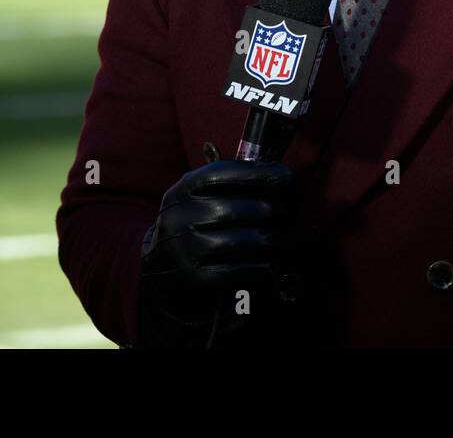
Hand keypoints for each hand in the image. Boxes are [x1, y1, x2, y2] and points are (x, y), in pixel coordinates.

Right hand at [138, 159, 297, 346]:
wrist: (162, 270)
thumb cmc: (197, 226)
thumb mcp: (203, 197)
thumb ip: (234, 184)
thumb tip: (281, 177)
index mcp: (184, 189)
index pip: (225, 173)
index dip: (261, 173)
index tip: (286, 177)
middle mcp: (179, 215)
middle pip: (240, 208)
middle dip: (275, 210)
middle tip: (290, 215)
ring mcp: (183, 248)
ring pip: (244, 240)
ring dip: (274, 240)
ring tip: (285, 240)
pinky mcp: (192, 278)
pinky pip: (238, 270)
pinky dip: (262, 266)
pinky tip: (271, 263)